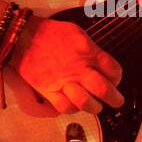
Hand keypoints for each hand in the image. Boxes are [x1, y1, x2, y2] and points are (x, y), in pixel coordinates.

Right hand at [8, 16, 123, 113]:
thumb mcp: (77, 32)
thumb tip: (102, 63)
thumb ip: (92, 49)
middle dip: (115, 99)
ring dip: (95, 107)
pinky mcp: (49, 91)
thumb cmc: (50, 33)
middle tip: (117, 101)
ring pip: (86, 103)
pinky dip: (73, 109)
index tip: (115, 81)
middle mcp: (78, 68)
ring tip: (96, 106)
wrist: (23, 38)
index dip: (118, 78)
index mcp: (88, 51)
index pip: (114, 70)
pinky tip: (75, 105)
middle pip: (104, 90)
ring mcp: (63, 81)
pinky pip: (66, 107)